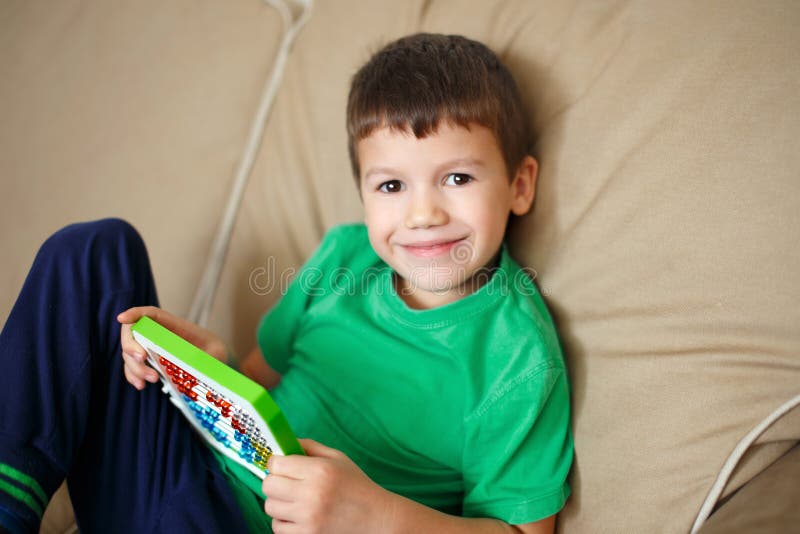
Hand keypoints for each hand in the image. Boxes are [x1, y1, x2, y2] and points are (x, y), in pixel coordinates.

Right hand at [117, 306, 227, 389]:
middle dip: (131, 345)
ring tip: (152, 380)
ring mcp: (152, 348)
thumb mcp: (218, 352)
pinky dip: (133, 376)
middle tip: (143, 359)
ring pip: (130, 353)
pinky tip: (141, 385)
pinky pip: (133, 367)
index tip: (121, 318)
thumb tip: (195, 366)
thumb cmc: (217, 352)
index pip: (151, 314)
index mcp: (174, 325)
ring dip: (135, 367)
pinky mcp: (151, 363)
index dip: (135, 314)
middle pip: (133, 333)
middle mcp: (159, 335)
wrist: (217, 363)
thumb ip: (209, 357)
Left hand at [262, 439, 392, 532]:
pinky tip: (299, 516)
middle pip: (268, 485)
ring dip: (279, 503)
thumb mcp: (338, 458)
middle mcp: (312, 494)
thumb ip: (310, 447)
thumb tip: (283, 443)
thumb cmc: (356, 486)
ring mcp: (308, 518)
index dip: (277, 463)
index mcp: (320, 470)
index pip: (276, 464)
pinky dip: (284, 522)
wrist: (376, 519)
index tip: (282, 466)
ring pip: (270, 507)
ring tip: (295, 501)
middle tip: (287, 483)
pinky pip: (277, 528)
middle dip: (275, 482)